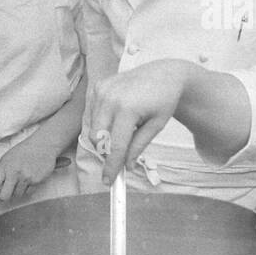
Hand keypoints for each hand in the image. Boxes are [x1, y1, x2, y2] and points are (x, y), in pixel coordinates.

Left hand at [0, 141, 57, 201]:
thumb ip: (0, 173)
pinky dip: (27, 189)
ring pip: (17, 195)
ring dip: (17, 192)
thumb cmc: (24, 151)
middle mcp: (14, 173)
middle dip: (3, 198)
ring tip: (20, 182)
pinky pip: (28, 193)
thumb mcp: (7, 158)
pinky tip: (29, 179)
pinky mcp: (36, 181)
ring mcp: (26, 178)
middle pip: (4, 196)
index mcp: (5, 166)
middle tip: (4, 195)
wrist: (43, 145)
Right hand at [88, 59, 194, 182]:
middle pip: (98, 138)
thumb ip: (139, 147)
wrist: (164, 74)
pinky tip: (116, 118)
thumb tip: (126, 166)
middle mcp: (110, 97)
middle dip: (107, 151)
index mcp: (128, 108)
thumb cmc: (163, 100)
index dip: (111, 166)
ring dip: (104, 137)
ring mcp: (101, 90)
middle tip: (119, 158)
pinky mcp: (97, 87)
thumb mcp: (156, 126)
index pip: (115, 145)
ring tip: (125, 130)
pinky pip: (91, 114)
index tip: (108, 181)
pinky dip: (100, 123)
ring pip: (92, 128)